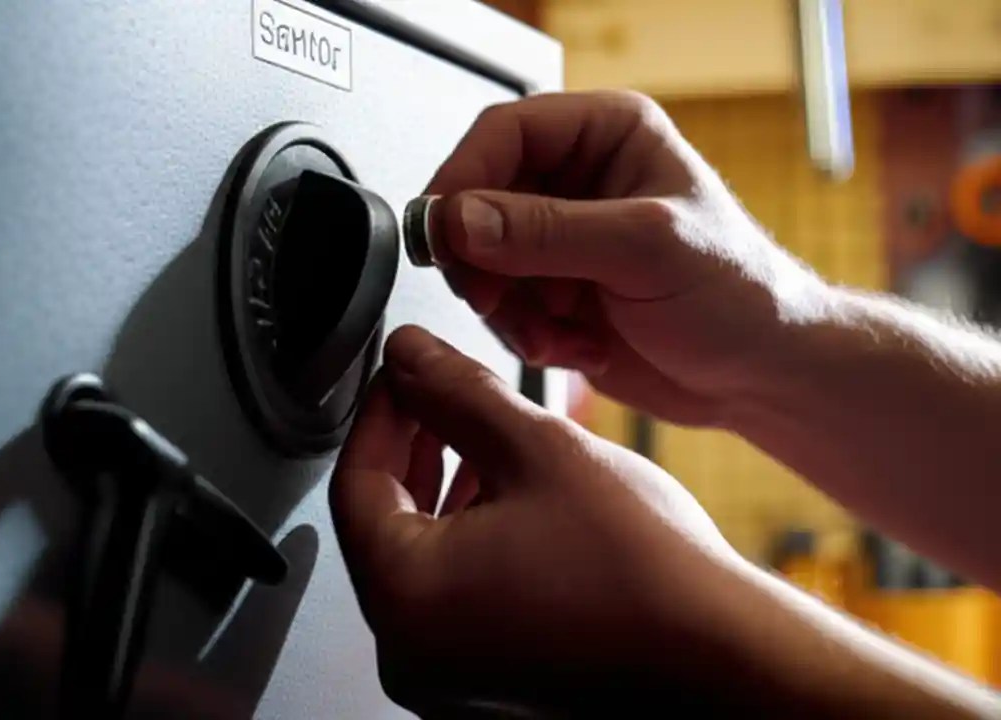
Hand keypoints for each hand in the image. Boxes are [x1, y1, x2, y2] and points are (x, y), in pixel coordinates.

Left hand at [330, 325, 747, 713]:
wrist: (731, 662)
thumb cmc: (646, 575)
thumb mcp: (537, 450)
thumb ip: (457, 393)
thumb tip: (409, 356)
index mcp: (406, 601)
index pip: (354, 485)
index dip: (379, 413)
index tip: (405, 372)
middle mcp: (413, 653)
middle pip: (384, 523)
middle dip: (412, 447)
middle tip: (438, 392)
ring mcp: (452, 677)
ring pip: (421, 560)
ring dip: (443, 490)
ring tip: (482, 434)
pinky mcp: (491, 684)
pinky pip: (455, 598)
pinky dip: (470, 540)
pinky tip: (510, 498)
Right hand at [425, 91, 825, 425]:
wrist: (762, 376)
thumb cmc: (740, 295)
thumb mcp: (645, 250)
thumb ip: (548, 231)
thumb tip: (461, 219)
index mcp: (607, 135)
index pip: (503, 132)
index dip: (463, 180)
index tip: (444, 234)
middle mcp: (577, 181)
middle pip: (477, 201)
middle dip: (482, 262)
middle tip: (495, 298)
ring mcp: (561, 241)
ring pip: (480, 263)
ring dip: (509, 310)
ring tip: (559, 333)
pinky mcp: (554, 293)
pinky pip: (500, 309)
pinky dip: (527, 336)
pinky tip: (580, 346)